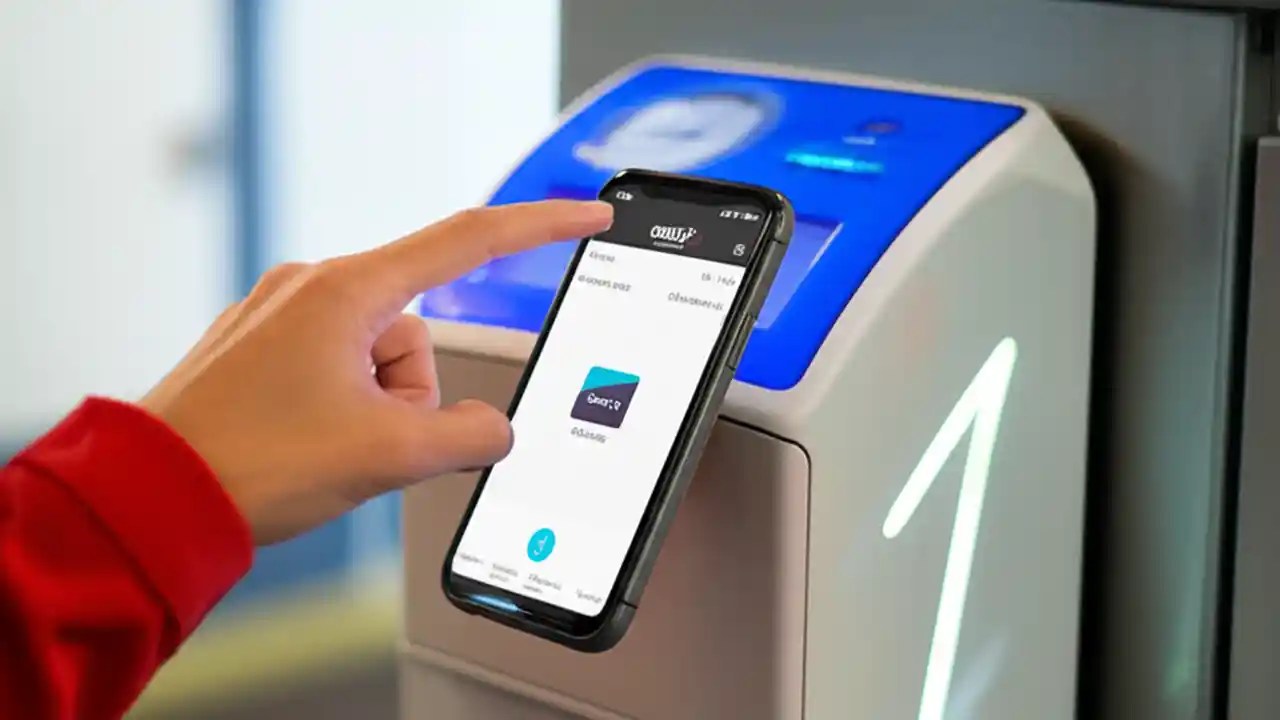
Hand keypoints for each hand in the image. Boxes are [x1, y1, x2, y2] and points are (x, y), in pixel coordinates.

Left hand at [139, 200, 613, 544]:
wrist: (153, 496)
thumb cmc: (250, 463)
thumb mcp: (386, 456)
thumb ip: (468, 437)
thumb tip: (491, 429)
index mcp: (348, 290)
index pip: (468, 242)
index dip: (541, 227)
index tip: (587, 215)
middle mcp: (312, 287)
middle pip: (418, 335)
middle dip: (412, 398)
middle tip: (365, 444)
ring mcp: (282, 317)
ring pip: (379, 362)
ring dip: (375, 412)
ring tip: (324, 449)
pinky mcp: (263, 348)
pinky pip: (338, 370)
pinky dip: (342, 411)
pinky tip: (304, 445)